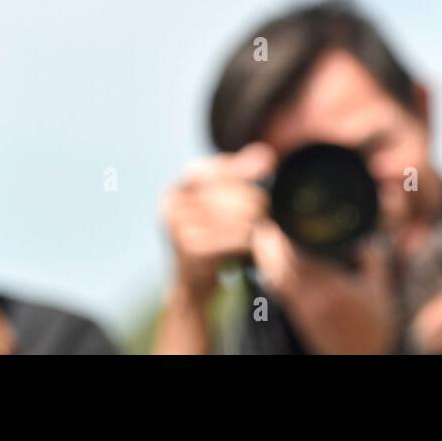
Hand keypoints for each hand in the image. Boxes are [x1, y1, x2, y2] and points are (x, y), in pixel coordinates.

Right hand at [163, 142, 274, 301]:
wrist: (191, 287)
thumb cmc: (210, 239)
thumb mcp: (218, 204)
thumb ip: (239, 175)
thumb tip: (267, 153)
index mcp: (178, 189)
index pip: (214, 169)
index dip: (240, 167)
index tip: (269, 163)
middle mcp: (172, 204)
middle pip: (227, 192)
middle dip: (253, 201)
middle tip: (266, 212)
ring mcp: (177, 227)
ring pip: (233, 215)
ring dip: (253, 223)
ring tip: (259, 229)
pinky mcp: (188, 249)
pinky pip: (232, 237)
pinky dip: (247, 241)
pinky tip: (249, 247)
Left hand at [251, 223, 398, 354]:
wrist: (360, 360)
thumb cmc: (373, 328)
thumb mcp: (381, 291)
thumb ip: (374, 261)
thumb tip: (369, 237)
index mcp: (331, 289)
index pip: (300, 258)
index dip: (285, 237)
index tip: (280, 217)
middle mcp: (311, 298)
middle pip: (279, 266)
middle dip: (268, 243)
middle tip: (265, 221)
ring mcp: (302, 309)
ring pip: (275, 277)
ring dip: (266, 256)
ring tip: (263, 235)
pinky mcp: (299, 316)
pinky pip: (279, 288)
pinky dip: (272, 271)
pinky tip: (271, 260)